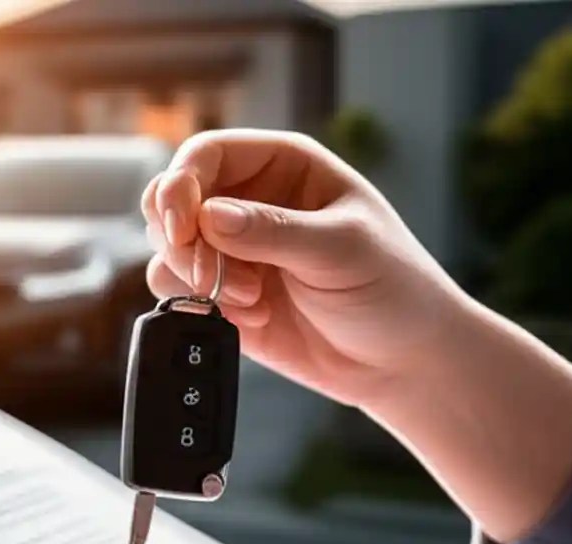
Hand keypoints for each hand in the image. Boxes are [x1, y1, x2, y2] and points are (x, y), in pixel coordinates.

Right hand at [144, 129, 466, 406]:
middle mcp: (250, 201)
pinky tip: (252, 319)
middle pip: (171, 199)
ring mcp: (234, 250)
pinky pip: (179, 291)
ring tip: (251, 300)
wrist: (402, 360)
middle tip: (211, 274)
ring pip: (168, 248)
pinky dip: (201, 307)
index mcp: (283, 166)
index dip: (181, 185)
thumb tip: (208, 217)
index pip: (204, 154)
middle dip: (181, 240)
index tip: (183, 228)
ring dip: (195, 278)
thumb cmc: (392, 289)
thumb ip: (272, 231)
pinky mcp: (225, 296)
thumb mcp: (340, 250)